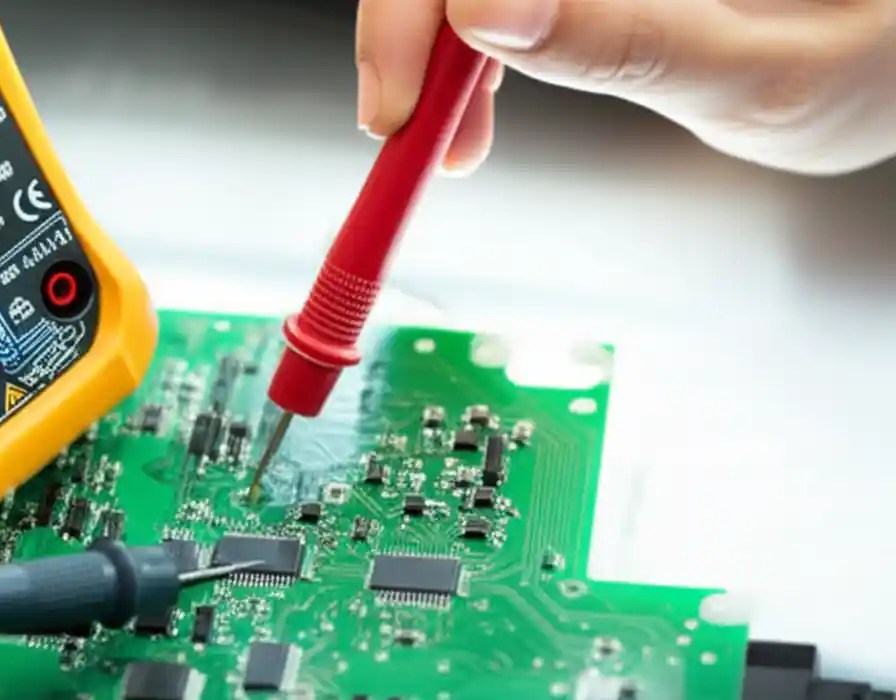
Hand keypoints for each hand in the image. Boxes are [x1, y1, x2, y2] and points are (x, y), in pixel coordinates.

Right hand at [357, 0, 895, 174]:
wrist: (892, 64)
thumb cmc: (872, 63)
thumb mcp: (757, 74)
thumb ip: (628, 42)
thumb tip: (484, 13)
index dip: (415, 3)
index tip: (400, 98)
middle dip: (412, 31)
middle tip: (404, 130)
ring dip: (433, 52)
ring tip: (447, 138)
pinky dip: (464, 55)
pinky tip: (471, 106)